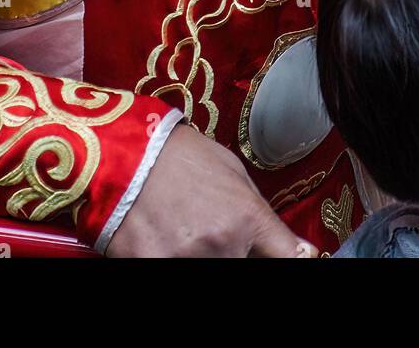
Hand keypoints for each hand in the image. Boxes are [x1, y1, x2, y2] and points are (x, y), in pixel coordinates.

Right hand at [106, 123, 316, 257]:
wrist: (121, 151)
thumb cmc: (177, 155)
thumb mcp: (230, 172)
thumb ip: (260, 214)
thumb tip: (296, 248)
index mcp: (247, 216)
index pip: (288, 257)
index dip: (289, 259)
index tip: (282, 257)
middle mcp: (223, 244)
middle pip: (240, 264)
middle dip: (230, 250)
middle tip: (205, 226)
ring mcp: (187, 260)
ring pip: (208, 268)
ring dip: (198, 254)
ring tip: (179, 228)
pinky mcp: (152, 267)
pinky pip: (172, 269)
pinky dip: (168, 256)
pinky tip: (159, 238)